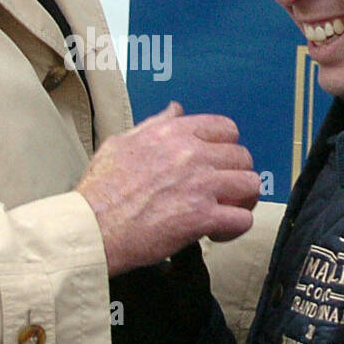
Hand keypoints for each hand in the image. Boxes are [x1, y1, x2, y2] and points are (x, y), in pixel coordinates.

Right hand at [76, 102, 259, 275]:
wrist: (92, 225)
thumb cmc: (101, 189)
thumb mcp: (122, 142)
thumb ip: (155, 124)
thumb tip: (176, 110)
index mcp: (174, 133)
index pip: (226, 128)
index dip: (226, 146)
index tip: (217, 162)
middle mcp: (192, 154)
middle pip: (243, 156)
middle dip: (236, 174)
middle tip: (222, 191)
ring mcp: (200, 185)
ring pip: (250, 184)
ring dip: (241, 200)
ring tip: (225, 211)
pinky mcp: (202, 217)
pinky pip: (241, 219)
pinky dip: (234, 228)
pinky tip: (217, 232)